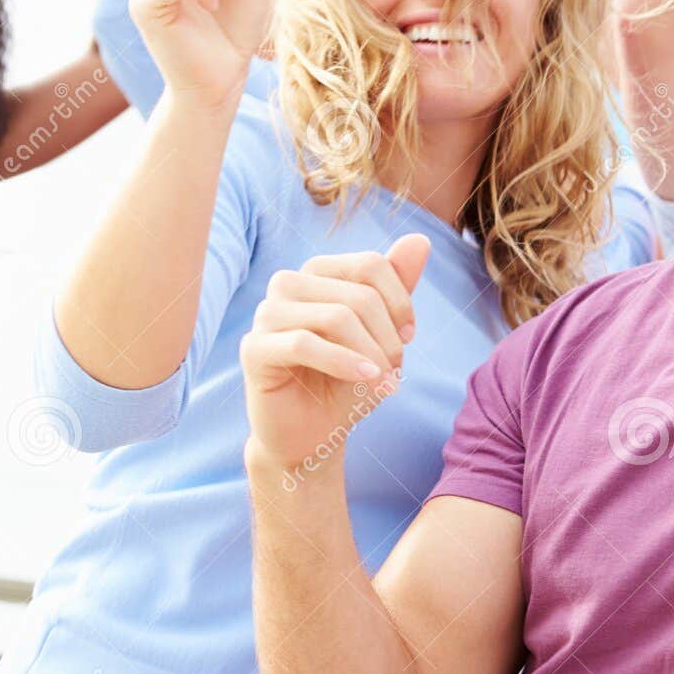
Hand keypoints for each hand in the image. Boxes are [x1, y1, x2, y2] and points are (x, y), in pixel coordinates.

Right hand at [241, 236, 428, 470]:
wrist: (313, 434)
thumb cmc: (347, 381)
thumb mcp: (382, 334)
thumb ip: (397, 287)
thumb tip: (419, 239)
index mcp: (319, 272)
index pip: (371, 265)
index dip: (400, 302)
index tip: (409, 336)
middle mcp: (288, 284)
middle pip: (359, 294)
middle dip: (388, 337)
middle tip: (395, 370)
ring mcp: (266, 314)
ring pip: (335, 317)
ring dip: (371, 354)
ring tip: (382, 381)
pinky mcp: (254, 348)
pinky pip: (303, 344)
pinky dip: (344, 363)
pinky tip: (365, 379)